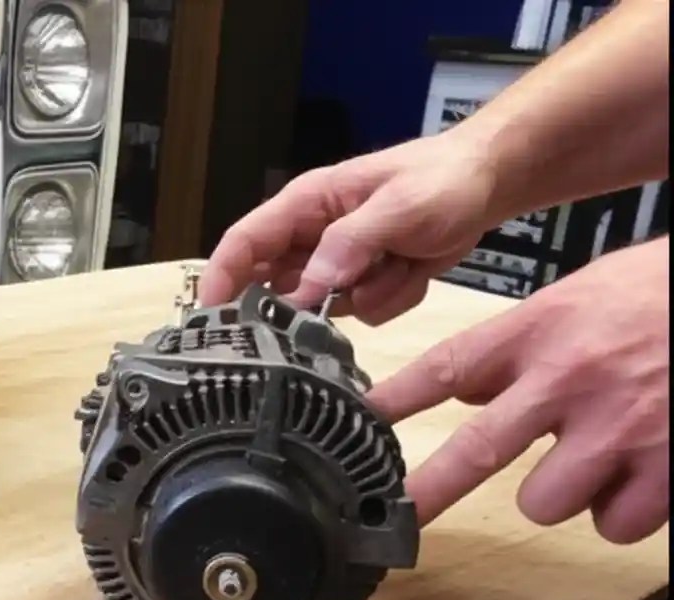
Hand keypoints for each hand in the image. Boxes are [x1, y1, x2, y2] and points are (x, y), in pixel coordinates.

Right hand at [200, 133, 502, 323]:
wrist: (490, 182)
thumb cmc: (442, 180)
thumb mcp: (399, 207)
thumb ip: (350, 244)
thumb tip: (309, 287)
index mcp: (305, 206)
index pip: (243, 242)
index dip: (220, 279)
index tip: (209, 319)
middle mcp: (312, 236)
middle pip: (276, 284)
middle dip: (305, 301)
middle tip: (335, 302)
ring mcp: (337, 262)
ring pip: (324, 306)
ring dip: (367, 295)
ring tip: (402, 263)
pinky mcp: (364, 282)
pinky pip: (363, 313)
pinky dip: (392, 298)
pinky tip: (414, 269)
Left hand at [368, 237, 669, 543]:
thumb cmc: (660, 294)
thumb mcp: (577, 297)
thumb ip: (519, 343)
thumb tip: (466, 386)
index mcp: (541, 330)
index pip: (446, 368)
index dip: (394, 401)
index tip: (355, 424)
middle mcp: (569, 380)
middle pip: (477, 450)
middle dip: (427, 491)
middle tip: (396, 517)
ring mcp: (617, 430)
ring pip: (543, 502)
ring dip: (558, 493)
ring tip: (594, 455)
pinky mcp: (665, 472)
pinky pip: (611, 524)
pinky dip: (620, 510)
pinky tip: (639, 472)